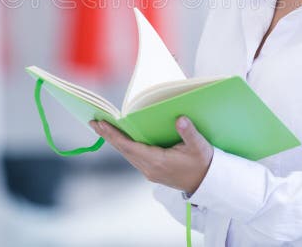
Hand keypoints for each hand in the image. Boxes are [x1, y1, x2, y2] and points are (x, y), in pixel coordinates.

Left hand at [89, 116, 213, 193]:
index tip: (101, 125)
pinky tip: (119, 137)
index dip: (114, 135)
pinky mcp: (153, 171)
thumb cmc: (204, 163)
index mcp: (158, 162)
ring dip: (114, 140)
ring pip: (127, 154)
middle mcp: (150, 169)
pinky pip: (133, 156)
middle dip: (108, 136)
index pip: (130, 147)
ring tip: (101, 127)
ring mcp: (150, 171)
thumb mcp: (200, 146)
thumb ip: (189, 132)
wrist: (209, 183)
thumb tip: (180, 119)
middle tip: (93, 122)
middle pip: (124, 150)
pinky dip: (124, 145)